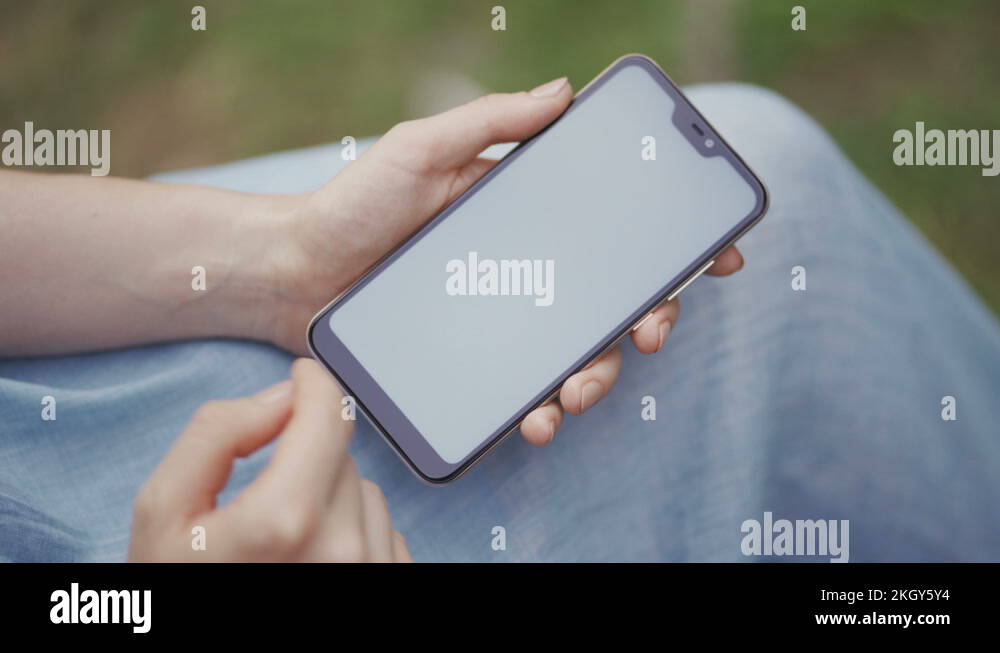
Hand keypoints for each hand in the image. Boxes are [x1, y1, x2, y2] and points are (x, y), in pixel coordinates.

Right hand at [128, 359, 411, 561]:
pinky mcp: (389, 588)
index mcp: (286, 519)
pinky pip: (384, 532)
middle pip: (341, 454)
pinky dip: (353, 531)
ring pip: (366, 492)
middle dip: (306, 453)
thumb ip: (217, 434)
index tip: (303, 377)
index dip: (314, 385)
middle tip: (263, 492)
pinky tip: (312, 560)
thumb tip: (281, 399)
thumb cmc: (180, 593)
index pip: (329, 416)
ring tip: (284, 541)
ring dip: (331, 496)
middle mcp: (343, 548)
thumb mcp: (163, 511)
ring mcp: (372, 574)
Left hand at [262, 77, 744, 445]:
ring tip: (575, 395)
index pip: (612, 227)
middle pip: (610, 299)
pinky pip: (524, 388)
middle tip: (647, 333)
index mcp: (525, 216)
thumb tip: (563, 92)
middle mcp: (526, 269)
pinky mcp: (476, 360)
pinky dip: (541, 408)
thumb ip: (489, 122)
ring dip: (596, 377)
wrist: (292, 273)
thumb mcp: (419, 149)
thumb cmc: (352, 205)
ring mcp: (504, 319)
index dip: (669, 244)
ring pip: (577, 352)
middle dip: (646, 320)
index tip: (717, 257)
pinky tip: (535, 420)